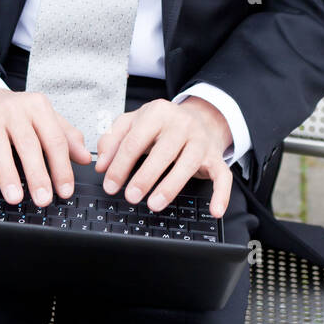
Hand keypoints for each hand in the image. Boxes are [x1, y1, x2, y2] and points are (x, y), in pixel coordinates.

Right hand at [0, 89, 90, 206]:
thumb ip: (66, 136)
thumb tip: (84, 158)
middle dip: (37, 174)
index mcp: (37, 107)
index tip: (65, 190)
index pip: (54, 139)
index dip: (61, 167)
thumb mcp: (43, 118)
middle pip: (28, 145)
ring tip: (15, 197)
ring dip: (7, 175)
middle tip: (44, 199)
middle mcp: (13, 111)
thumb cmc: (14, 113)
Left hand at [93, 96, 232, 217]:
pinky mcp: (216, 157)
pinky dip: (221, 194)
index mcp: (157, 113)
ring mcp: (201, 140)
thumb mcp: (133, 122)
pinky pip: (223, 176)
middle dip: (144, 177)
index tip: (110, 184)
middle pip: (162, 152)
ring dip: (170, 186)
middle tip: (130, 196)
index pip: (134, 140)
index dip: (119, 165)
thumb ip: (113, 139)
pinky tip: (214, 210)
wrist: (200, 117)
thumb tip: (101, 165)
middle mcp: (182, 124)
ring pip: (188, 164)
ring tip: (154, 203)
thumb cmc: (161, 124)